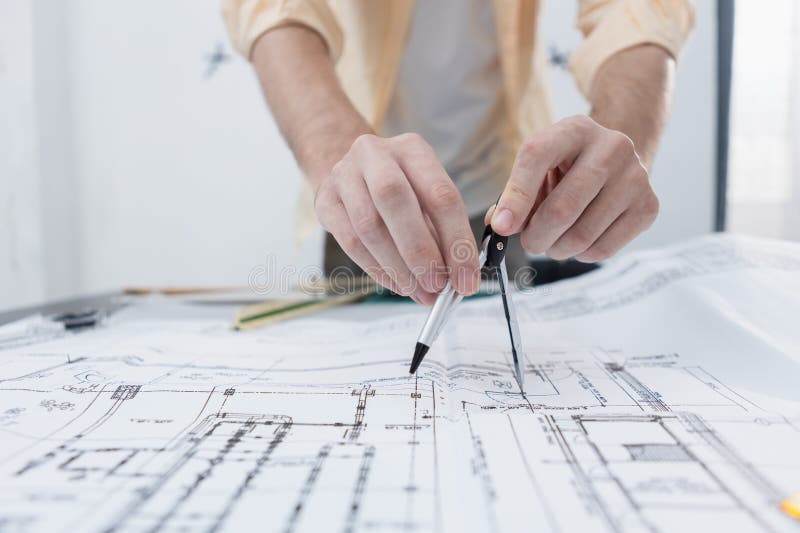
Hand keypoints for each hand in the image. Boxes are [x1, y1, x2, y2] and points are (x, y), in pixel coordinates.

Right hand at [314, 133, 480, 303]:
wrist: (352, 173)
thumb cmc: (401, 189)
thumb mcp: (427, 196)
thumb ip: (444, 234)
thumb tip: (458, 279)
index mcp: (412, 149)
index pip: (441, 195)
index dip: (457, 242)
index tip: (466, 280)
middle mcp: (375, 154)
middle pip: (395, 200)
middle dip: (420, 251)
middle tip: (436, 285)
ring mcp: (344, 175)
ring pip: (369, 225)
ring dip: (397, 266)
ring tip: (417, 291)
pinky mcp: (325, 200)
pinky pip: (350, 241)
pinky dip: (376, 269)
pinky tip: (395, 283)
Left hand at [490, 115, 658, 261]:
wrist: (615, 161)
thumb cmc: (566, 167)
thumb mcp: (538, 167)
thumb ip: (515, 194)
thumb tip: (502, 224)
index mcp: (575, 129)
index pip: (537, 157)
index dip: (517, 197)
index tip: (502, 226)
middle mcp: (612, 146)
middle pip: (564, 207)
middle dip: (537, 236)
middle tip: (530, 243)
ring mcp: (636, 176)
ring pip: (583, 234)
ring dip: (557, 249)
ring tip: (553, 243)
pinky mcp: (648, 206)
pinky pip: (604, 248)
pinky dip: (581, 255)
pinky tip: (577, 243)